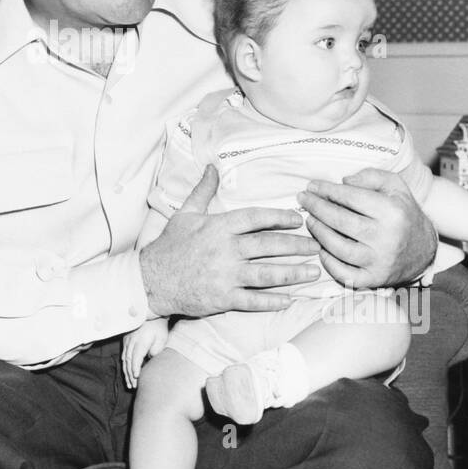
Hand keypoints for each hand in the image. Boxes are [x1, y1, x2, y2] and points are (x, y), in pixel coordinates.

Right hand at [122, 319, 168, 387]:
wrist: (151, 312)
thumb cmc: (158, 326)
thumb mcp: (161, 338)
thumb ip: (156, 350)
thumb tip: (150, 360)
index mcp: (140, 341)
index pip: (136, 358)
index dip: (135, 368)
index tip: (136, 378)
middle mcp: (131, 341)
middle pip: (128, 361)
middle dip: (130, 375)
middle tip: (133, 386)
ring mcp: (127, 340)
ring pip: (124, 358)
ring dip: (126, 371)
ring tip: (129, 383)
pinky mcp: (126, 339)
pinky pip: (123, 354)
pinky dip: (124, 364)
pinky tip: (126, 371)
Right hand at [140, 166, 318, 317]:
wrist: (151, 280)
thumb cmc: (170, 246)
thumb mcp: (185, 214)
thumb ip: (203, 191)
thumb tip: (213, 167)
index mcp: (218, 227)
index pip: (256, 218)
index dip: (280, 217)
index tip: (298, 220)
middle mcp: (225, 250)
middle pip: (268, 246)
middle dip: (296, 245)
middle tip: (317, 246)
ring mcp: (225, 276)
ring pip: (267, 274)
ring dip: (293, 273)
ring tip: (314, 271)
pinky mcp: (222, 299)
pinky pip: (253, 301)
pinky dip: (273, 300)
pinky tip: (290, 299)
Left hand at [299, 168, 437, 289]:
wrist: (423, 249)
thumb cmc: (402, 213)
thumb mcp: (395, 186)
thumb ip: (370, 176)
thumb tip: (342, 182)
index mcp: (392, 212)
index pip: (351, 197)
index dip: (327, 190)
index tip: (312, 186)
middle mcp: (387, 238)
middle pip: (340, 221)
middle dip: (317, 208)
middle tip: (303, 200)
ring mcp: (380, 261)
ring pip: (338, 247)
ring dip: (318, 232)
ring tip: (310, 220)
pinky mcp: (374, 279)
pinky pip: (343, 274)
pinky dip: (328, 262)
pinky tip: (321, 248)